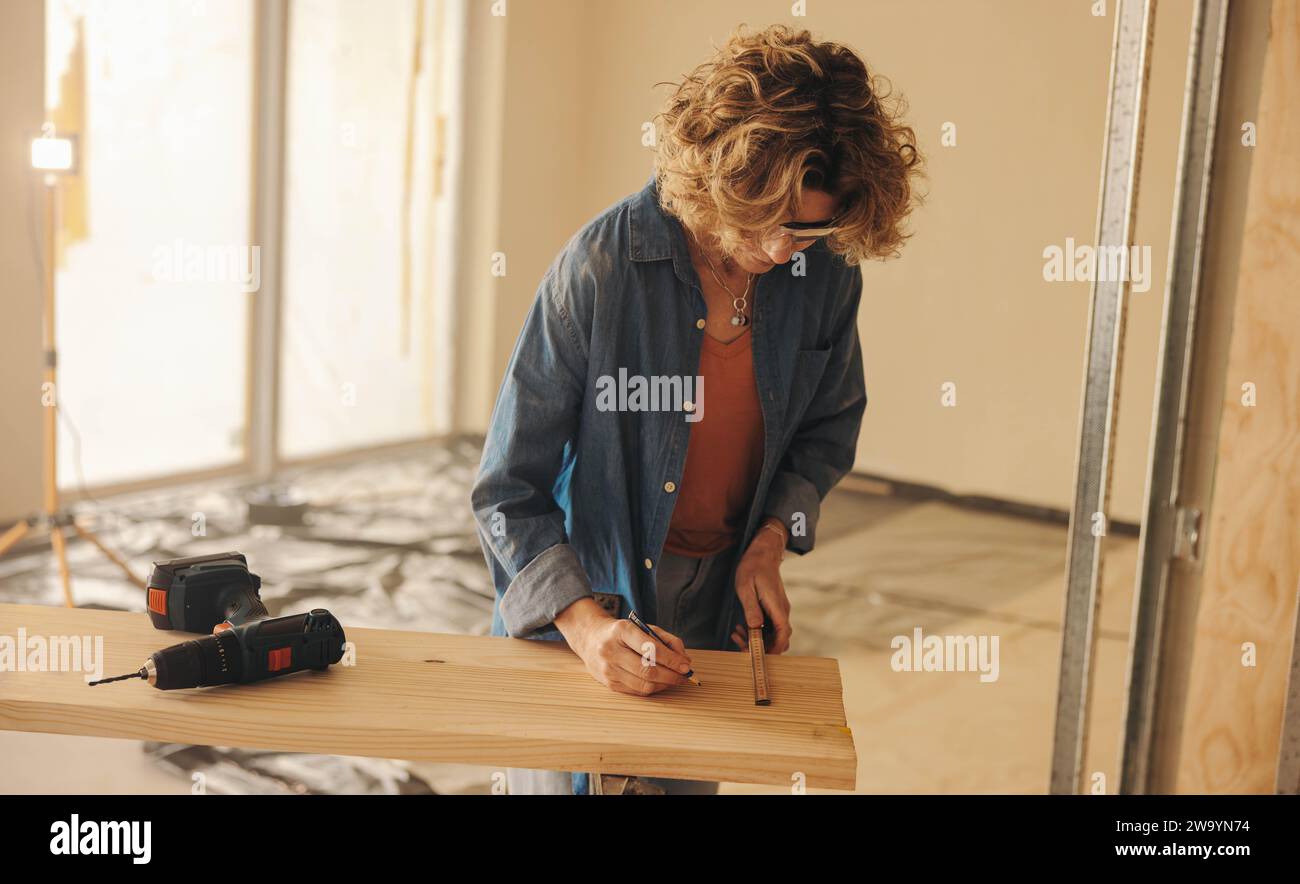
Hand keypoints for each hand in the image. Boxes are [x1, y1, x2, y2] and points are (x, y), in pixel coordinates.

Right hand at [554, 598, 693, 694]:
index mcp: (622, 631)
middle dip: (671, 675)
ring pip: (643, 684)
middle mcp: (611, 650)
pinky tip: (661, 683)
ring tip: (674, 679)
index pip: (650, 648)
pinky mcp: (609, 683)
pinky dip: (653, 688)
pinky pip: (637, 691)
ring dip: (664, 684)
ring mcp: (608, 669)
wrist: (590, 639)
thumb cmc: (622, 633)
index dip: (671, 659)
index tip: (685, 665)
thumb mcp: (643, 627)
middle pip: (647, 670)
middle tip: (684, 676)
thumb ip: (666, 640)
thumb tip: (685, 661)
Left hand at [730, 518, 792, 653]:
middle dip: (762, 647)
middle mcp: (782, 611)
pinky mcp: (773, 608)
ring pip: (773, 634)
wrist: (763, 552)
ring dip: (757, 639)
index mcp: (777, 607)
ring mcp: (779, 610)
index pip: (782, 635)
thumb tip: (755, 628)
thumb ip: (751, 609)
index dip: (773, 649)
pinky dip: (757, 631)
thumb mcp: (746, 587)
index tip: (758, 656)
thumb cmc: (753, 567)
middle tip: (741, 643)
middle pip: (779, 639)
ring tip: (737, 634)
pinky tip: (742, 627)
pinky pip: (769, 626)